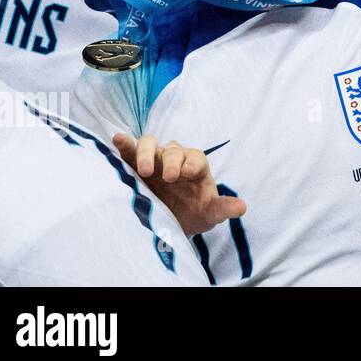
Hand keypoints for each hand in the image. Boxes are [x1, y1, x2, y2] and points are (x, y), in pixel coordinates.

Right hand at [114, 132, 246, 235]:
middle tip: (169, 177)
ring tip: (144, 169)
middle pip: (174, 151)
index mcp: (196, 167)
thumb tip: (242, 208)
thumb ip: (223, 208)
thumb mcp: (210, 213)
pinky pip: (130, 150)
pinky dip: (125, 144)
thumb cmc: (194, 212)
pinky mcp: (135, 165)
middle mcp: (176, 159)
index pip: (196, 159)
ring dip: (147, 153)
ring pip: (151, 145)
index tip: (186, 174)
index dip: (191, 163)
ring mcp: (155, 160)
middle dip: (172, 162)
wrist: (172, 220)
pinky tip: (118, 140)